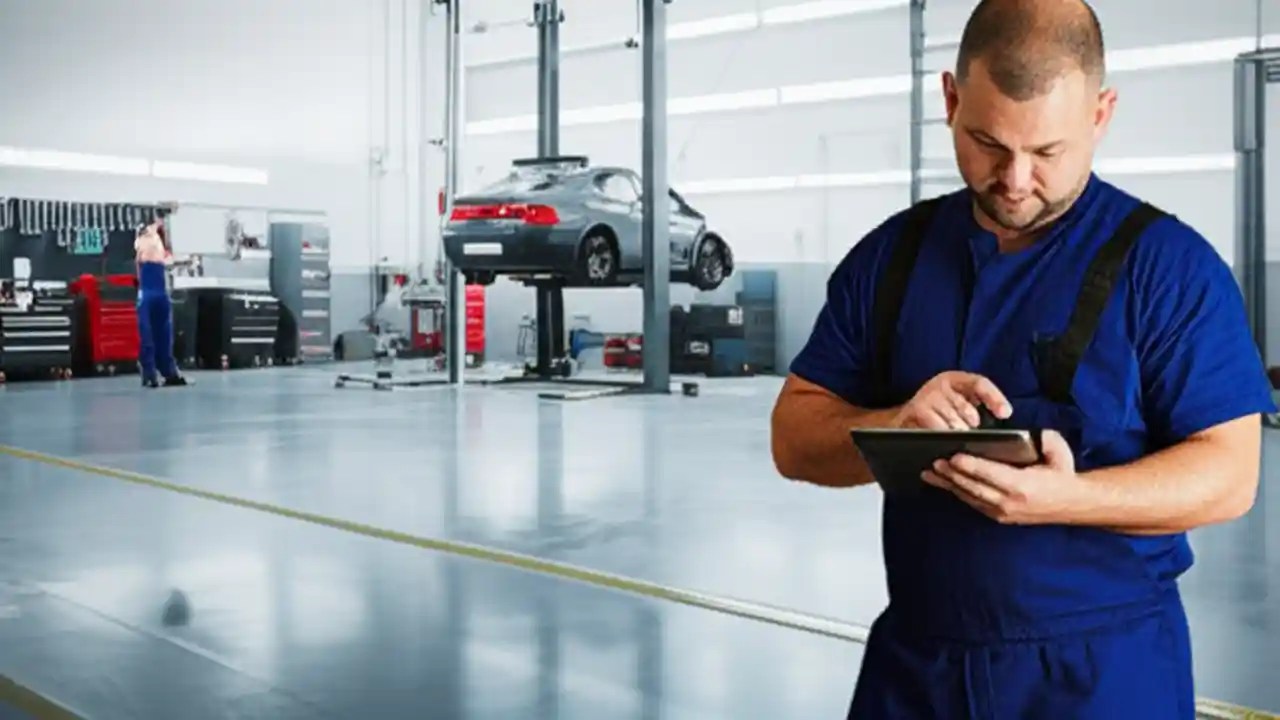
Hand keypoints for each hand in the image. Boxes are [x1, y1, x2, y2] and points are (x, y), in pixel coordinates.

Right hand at [892, 371, 1011, 429]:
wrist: (906, 419)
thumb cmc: (940, 413)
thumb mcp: (960, 402)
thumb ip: (981, 404)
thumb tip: (1004, 414)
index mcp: (955, 378)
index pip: (980, 383)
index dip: (995, 398)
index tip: (1006, 414)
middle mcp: (939, 384)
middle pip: (968, 410)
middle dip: (973, 426)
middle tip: (970, 432)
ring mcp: (926, 397)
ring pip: (954, 423)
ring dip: (958, 434)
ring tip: (954, 437)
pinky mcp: (915, 412)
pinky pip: (939, 430)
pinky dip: (944, 438)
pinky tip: (943, 441)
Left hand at [922, 430, 1089, 524]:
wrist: (1073, 503)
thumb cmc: (1062, 474)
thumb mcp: (1058, 452)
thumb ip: (1045, 439)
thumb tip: (1028, 433)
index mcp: (1024, 485)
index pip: (992, 474)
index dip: (971, 466)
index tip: (954, 457)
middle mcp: (1010, 502)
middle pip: (975, 487)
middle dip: (952, 474)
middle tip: (935, 461)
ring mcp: (1003, 512)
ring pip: (970, 497)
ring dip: (949, 484)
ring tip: (930, 472)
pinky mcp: (999, 516)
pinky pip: (974, 503)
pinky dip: (958, 492)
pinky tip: (944, 482)